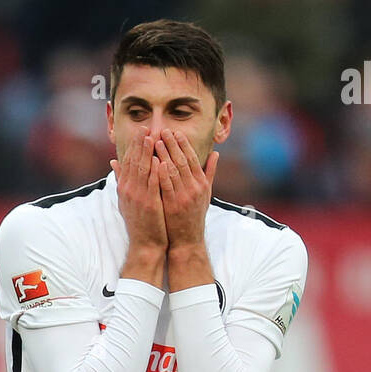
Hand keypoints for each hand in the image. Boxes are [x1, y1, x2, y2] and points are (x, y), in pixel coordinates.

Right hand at [111, 133, 167, 252]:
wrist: (145, 245)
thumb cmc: (139, 223)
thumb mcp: (126, 200)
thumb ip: (121, 180)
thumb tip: (113, 162)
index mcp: (124, 188)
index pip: (128, 161)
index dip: (134, 145)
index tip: (140, 130)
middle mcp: (129, 191)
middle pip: (134, 162)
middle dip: (139, 144)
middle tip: (145, 127)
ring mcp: (138, 197)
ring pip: (142, 170)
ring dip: (147, 153)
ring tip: (152, 137)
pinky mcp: (149, 204)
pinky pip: (152, 184)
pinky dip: (155, 171)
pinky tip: (159, 159)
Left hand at [154, 129, 218, 250]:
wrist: (187, 241)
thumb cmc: (194, 216)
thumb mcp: (205, 194)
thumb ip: (209, 173)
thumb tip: (216, 154)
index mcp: (201, 184)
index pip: (192, 158)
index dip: (183, 144)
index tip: (175, 132)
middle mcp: (195, 188)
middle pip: (182, 161)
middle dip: (172, 144)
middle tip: (163, 130)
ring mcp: (184, 197)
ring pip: (173, 170)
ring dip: (164, 154)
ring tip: (155, 141)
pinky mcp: (173, 206)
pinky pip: (166, 185)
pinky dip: (161, 172)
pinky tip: (154, 161)